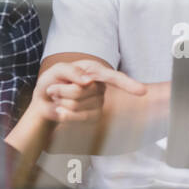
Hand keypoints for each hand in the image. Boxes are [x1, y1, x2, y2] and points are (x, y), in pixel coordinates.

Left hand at [26, 58, 145, 124]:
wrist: (45, 100)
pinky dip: (62, 112)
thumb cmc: (54, 81)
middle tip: (55, 88)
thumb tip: (88, 80)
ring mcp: (97, 104)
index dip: (129, 85)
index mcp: (95, 71)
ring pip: (75, 104)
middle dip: (61, 89)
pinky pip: (74, 117)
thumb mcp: (57, 70)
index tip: (143, 92)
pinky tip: (61, 108)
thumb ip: (70, 71)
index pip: (114, 78)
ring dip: (59, 100)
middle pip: (80, 91)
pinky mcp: (91, 118)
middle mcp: (100, 87)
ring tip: (59, 96)